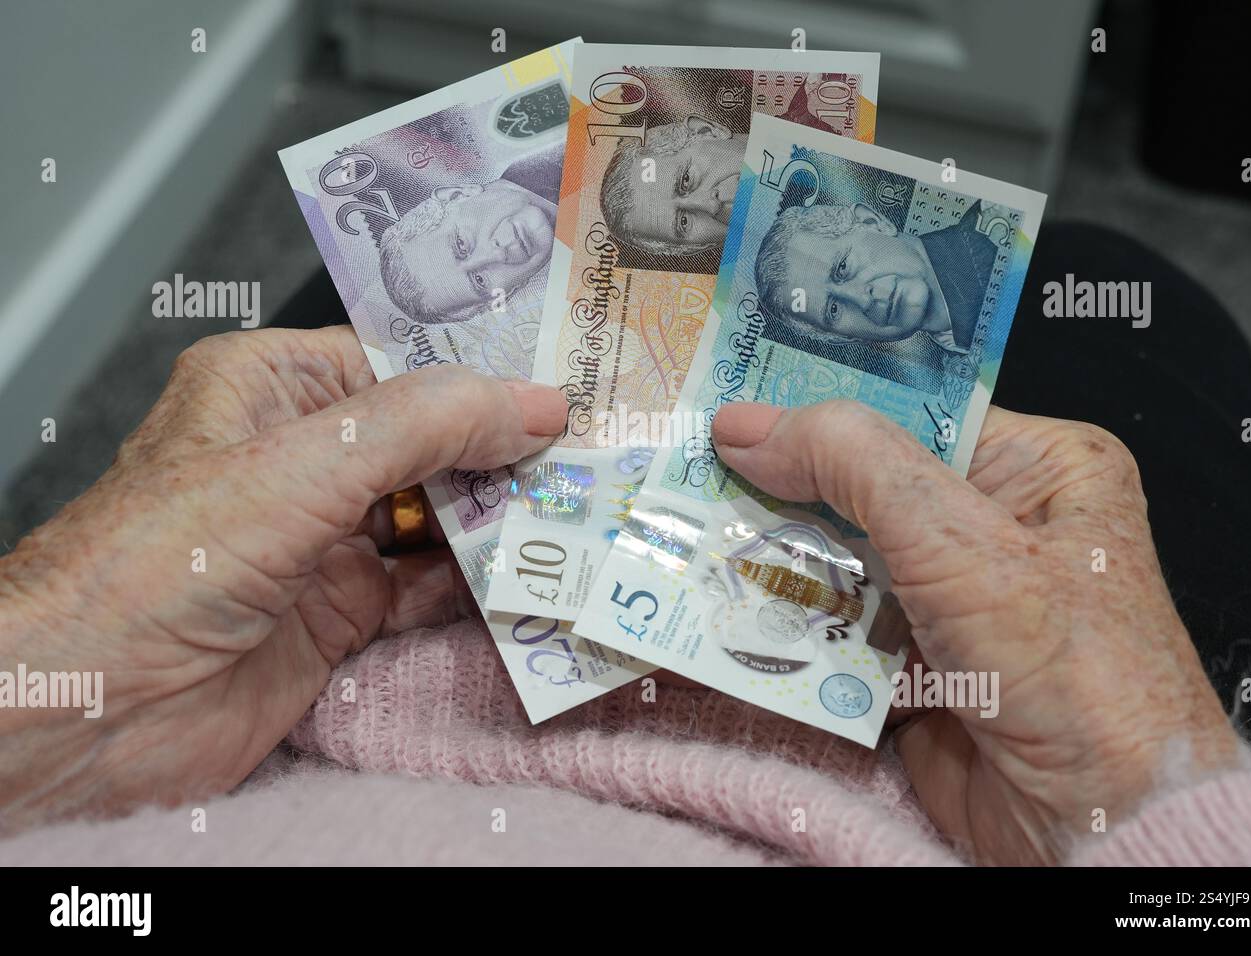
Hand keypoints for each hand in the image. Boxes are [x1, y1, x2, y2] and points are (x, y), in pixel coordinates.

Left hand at [0, 328, 565, 829]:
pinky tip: (535, 574)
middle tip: (594, 449)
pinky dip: (482, 584)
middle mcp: (304, 456)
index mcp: (273, 387)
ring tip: (583, 508)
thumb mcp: (302, 468)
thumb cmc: (158, 563)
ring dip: (503, 518)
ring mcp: (324, 537)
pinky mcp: (341, 612)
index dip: (483, 371)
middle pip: (431, 439)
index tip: (569, 379)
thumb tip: (534, 404)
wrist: (89, 710)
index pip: (402, 360)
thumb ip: (424, 426)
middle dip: (506, 449)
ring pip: (438, 514)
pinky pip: (430, 587)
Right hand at [712, 400, 1238, 864]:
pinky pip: (837, 628)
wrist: (1098, 825)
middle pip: (865, 487)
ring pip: (841, 560)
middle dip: (783, 489)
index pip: (913, 413)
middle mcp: (1000, 527)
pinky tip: (728, 607)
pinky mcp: (919, 666)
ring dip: (775, 560)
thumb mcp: (956, 538)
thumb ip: (851, 463)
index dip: (824, 407)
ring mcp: (956, 602)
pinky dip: (788, 624)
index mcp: (1043, 470)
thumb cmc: (1073, 670)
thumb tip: (748, 426)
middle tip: (694, 472)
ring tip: (693, 539)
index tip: (736, 398)